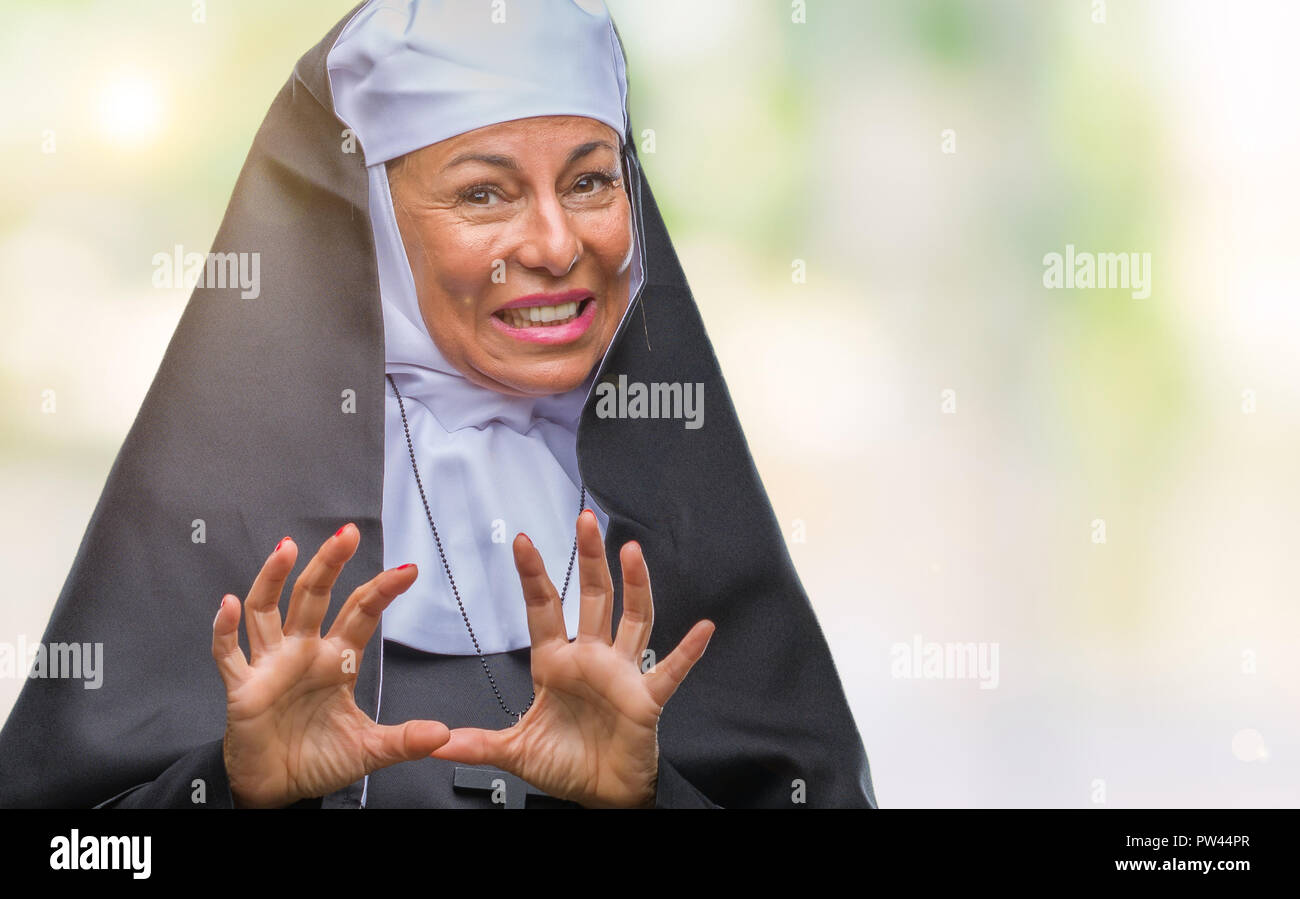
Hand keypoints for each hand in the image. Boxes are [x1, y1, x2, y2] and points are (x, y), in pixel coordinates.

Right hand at [211, 524, 449, 807]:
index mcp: (336, 660)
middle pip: (314, 597)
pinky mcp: (242, 687)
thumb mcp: (367, 750)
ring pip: (267, 611)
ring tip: (286, 549)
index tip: (408, 570)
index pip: (360, 613)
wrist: (276, 789)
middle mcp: (303, 653)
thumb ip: (403, 740)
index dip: (381, 591)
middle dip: (329, 564)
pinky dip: (224, 629)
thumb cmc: (317, 759)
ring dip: (273, 579)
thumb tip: (442, 735)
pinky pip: (228, 653)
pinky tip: (228, 605)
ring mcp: (270, 666)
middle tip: (346, 534)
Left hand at [431, 510, 714, 807]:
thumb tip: (436, 743)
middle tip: (584, 520)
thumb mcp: (516, 752)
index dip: (533, 576)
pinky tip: (702, 629)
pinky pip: (670, 671)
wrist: (603, 795)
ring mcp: (622, 674)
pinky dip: (688, 652)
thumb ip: (479, 744)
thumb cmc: (567, 765)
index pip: (544, 610)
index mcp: (557, 664)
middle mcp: (592, 659)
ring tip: (631, 552)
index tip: (521, 541)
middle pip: (592, 598)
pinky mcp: (646, 698)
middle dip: (588, 559)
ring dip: (634, 585)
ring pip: (632, 618)